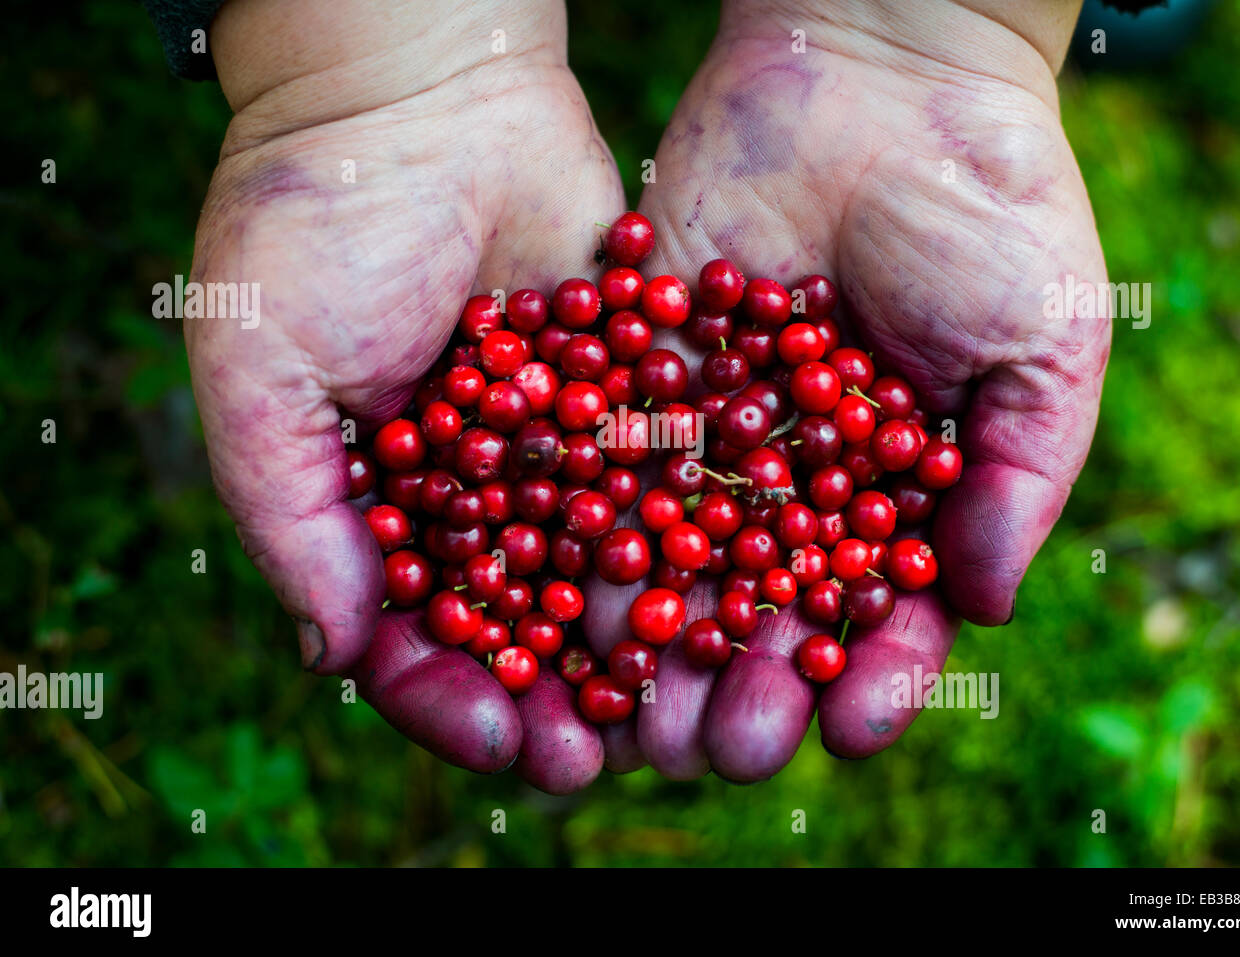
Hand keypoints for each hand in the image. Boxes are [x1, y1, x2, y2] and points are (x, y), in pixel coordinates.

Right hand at [185, 0, 624, 790]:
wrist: (417, 94)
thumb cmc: (309, 227)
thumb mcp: (264, 372)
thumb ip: (288, 514)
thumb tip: (333, 656)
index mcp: (382, 508)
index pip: (416, 634)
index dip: (454, 696)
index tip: (504, 738)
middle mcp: (479, 493)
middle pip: (525, 622)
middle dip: (564, 694)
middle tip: (607, 756)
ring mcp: (560, 446)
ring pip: (608, 565)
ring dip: (646, 641)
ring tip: (690, 703)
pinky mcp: (632, 390)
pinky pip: (668, 474)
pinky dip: (703, 533)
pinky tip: (743, 589)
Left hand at [581, 0, 1109, 779]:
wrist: (886, 81)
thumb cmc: (994, 211)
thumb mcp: (1044, 343)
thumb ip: (1021, 476)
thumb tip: (985, 608)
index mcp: (900, 495)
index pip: (887, 611)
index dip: (877, 674)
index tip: (859, 726)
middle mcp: (801, 484)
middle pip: (770, 609)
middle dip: (752, 684)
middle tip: (732, 744)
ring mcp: (720, 437)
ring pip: (684, 564)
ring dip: (664, 646)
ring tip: (642, 715)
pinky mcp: (649, 380)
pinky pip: (621, 470)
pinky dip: (599, 538)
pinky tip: (580, 604)